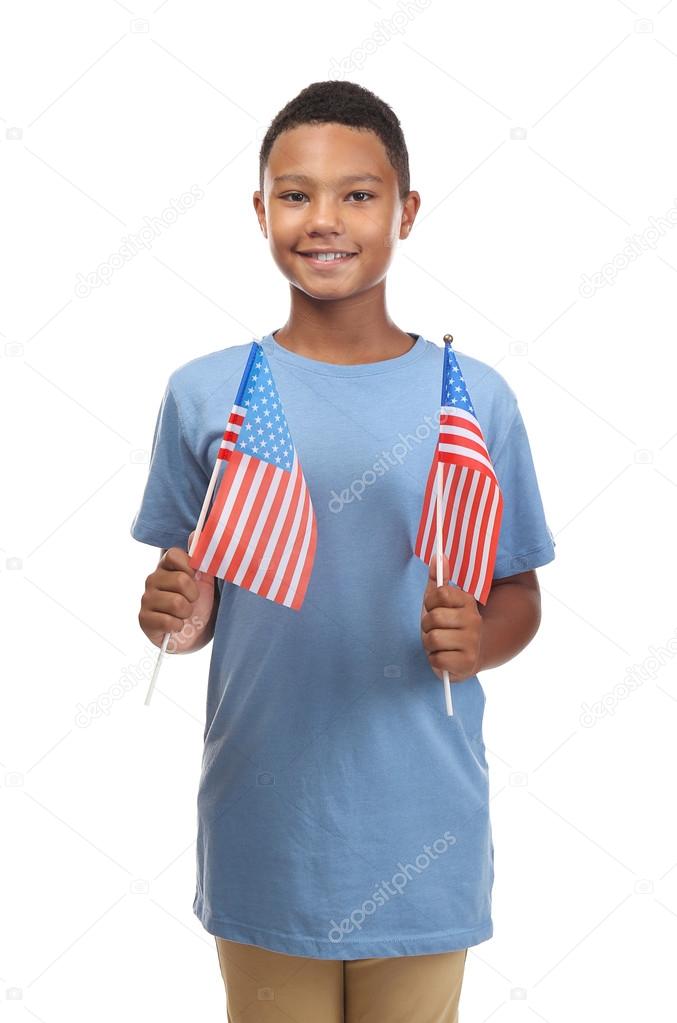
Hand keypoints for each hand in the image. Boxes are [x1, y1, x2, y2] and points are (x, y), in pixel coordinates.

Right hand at [138, 530, 214, 651]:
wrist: (194, 633)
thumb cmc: (200, 604)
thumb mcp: (205, 581)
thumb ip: (201, 559)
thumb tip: (194, 533)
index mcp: (166, 566)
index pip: (173, 554)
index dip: (189, 567)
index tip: (195, 577)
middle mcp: (153, 579)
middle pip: (180, 580)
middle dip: (193, 595)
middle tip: (192, 601)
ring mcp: (146, 599)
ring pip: (176, 602)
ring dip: (187, 613)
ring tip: (185, 614)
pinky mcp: (143, 619)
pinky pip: (168, 621)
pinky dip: (178, 626)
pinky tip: (176, 626)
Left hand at [420, 551, 482, 682]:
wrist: (471, 656)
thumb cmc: (450, 626)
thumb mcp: (442, 602)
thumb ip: (439, 579)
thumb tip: (437, 555)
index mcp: (467, 602)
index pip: (440, 593)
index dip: (430, 602)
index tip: (434, 608)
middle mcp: (473, 620)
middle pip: (433, 618)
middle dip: (426, 626)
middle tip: (434, 630)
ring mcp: (472, 642)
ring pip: (433, 639)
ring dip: (429, 644)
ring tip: (438, 645)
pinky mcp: (467, 663)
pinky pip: (437, 659)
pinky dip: (435, 660)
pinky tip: (443, 657)